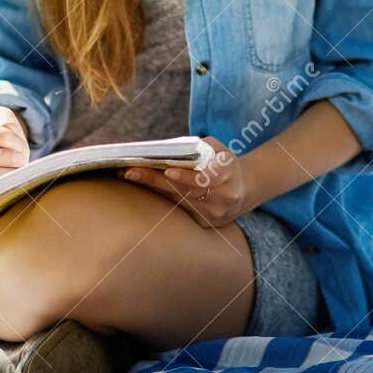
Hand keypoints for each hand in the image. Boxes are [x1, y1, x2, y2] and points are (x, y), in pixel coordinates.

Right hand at [0, 106, 29, 193]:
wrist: (2, 170)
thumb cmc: (4, 145)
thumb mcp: (5, 125)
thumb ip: (5, 119)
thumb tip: (5, 127)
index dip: (2, 137)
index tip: (19, 144)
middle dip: (2, 156)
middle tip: (21, 159)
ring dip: (5, 172)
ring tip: (18, 171)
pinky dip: (3, 187)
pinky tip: (12, 183)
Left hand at [118, 136, 250, 228]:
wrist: (244, 189)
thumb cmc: (224, 164)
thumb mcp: (219, 150)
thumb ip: (200, 148)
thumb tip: (169, 150)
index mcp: (229, 175)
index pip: (207, 177)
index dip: (187, 176)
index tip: (168, 170)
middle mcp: (223, 197)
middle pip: (184, 190)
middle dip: (155, 179)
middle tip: (130, 171)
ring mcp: (214, 214)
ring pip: (178, 200)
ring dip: (152, 188)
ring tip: (129, 175)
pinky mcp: (205, 224)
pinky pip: (179, 209)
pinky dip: (161, 197)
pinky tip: (144, 187)